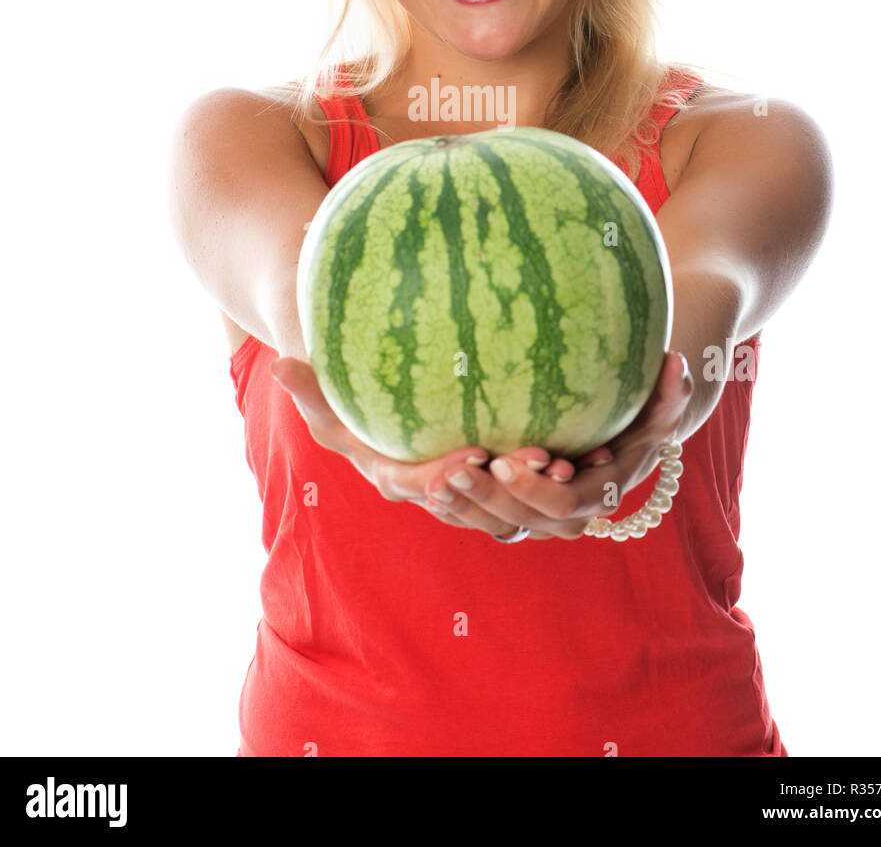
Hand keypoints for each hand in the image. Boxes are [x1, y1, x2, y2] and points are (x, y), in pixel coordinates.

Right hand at [269, 355, 558, 538]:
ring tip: (570, 458)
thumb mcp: (338, 403)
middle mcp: (453, 500)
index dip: (448, 481)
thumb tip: (280, 365)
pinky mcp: (522, 489)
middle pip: (483, 513)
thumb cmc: (367, 406)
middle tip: (537, 457)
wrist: (406, 422)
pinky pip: (552, 499)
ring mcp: (490, 499)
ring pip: (525, 515)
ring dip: (549, 494)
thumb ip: (313, 391)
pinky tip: (600, 449)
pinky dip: (574, 480)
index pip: (424, 490)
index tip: (468, 454)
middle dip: (511, 493)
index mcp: (406, 481)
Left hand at [430, 350, 693, 540]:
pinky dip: (460, 508)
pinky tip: (429, 488)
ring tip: (434, 483)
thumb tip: (678, 363)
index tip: (505, 462)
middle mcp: (570, 514)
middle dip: (488, 500)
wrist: (628, 434)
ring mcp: (541, 515)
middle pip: (523, 522)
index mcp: (601, 492)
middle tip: (455, 468)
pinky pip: (485, 519)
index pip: (563, 505)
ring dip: (466, 508)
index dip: (533, 490)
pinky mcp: (518, 508)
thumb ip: (669, 390)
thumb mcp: (658, 400)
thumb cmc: (641, 410)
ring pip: (499, 526)